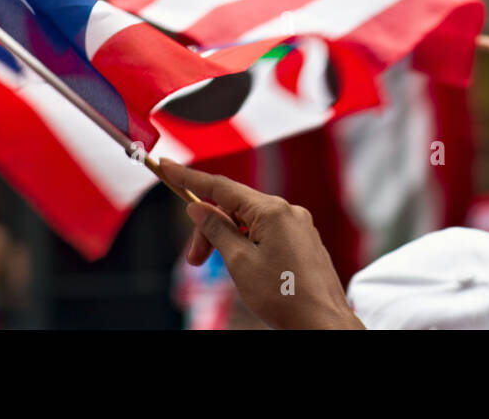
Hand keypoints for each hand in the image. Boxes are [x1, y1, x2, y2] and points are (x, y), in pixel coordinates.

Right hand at [159, 159, 363, 329]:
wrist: (322, 322)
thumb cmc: (284, 296)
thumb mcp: (240, 263)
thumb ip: (217, 230)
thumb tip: (199, 208)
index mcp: (272, 211)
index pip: (221, 187)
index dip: (189, 178)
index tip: (166, 166)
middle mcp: (288, 211)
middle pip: (235, 207)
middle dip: (210, 228)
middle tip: (194, 261)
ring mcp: (298, 225)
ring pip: (250, 221)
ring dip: (228, 239)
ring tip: (222, 271)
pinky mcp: (303, 240)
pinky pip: (267, 231)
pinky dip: (247, 242)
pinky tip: (244, 267)